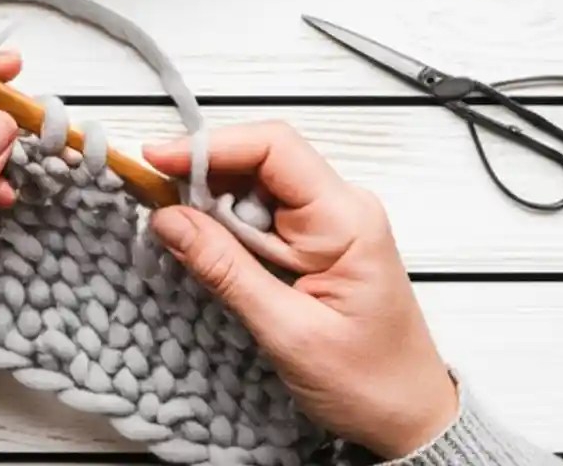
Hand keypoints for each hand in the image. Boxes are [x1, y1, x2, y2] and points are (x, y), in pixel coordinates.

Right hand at [142, 122, 457, 458]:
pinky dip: (227, 226)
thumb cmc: (368, 382)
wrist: (409, 416)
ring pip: (255, 186)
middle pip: (259, 160)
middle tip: (154, 204)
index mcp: (346, 219)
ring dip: (211, 204)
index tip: (157, 161)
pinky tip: (206, 249)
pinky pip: (262, 214)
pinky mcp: (315, 241)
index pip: (274, 148)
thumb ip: (226, 270)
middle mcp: (341, 207)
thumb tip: (169, 219)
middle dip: (203, 176)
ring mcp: (329, 222)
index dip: (211, 146)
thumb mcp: (287, 331)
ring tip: (176, 234)